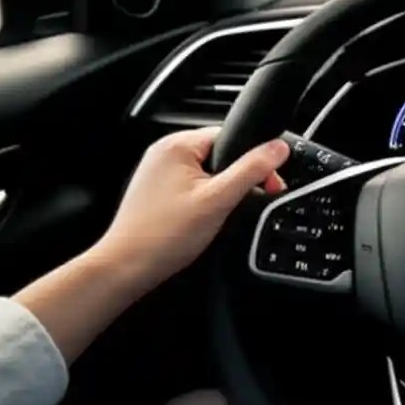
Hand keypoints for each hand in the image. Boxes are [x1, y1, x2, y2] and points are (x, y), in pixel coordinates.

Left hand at [16, 128, 289, 363]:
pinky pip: (193, 185)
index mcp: (177, 144)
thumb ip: (251, 170)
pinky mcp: (157, 190)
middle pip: (221, 154)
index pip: (231, 136)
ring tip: (220, 213)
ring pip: (208, 172)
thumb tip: (278, 148)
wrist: (127, 267)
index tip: (268, 185)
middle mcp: (164, 152)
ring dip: (222, 190)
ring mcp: (158, 172)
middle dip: (239, 177)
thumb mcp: (218, 200)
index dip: (255, 160)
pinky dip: (205, 198)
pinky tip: (204, 218)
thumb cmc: (164, 235)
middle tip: (247, 202)